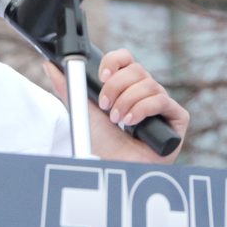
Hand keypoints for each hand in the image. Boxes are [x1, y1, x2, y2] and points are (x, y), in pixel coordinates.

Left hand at [43, 48, 187, 163]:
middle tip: (105, 106)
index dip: (115, 62)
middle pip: (137, 69)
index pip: (126, 59)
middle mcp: (147, 91)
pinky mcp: (177, 118)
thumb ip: (68, 89)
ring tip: (117, 121)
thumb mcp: (83, 111)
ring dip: (127, 102)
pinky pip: (162, 100)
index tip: (102, 76)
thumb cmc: (104, 143)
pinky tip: (131, 123)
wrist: (116, 167)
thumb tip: (49, 66)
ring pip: (149, 84)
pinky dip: (142, 109)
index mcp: (128, 86)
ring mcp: (163, 104)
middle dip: (116, 87)